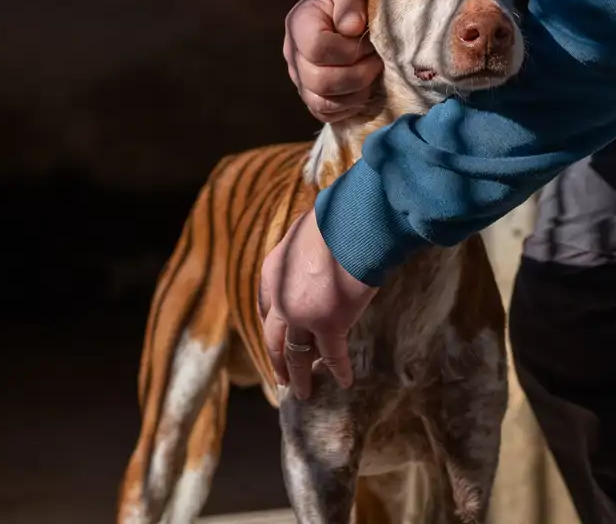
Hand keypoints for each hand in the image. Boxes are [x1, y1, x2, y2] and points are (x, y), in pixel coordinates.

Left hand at [260, 209, 377, 399]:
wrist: (351, 226)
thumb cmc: (334, 221)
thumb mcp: (304, 233)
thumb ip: (303, 250)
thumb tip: (316, 249)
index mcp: (272, 272)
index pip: (264, 306)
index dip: (269, 325)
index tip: (273, 339)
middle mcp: (280, 298)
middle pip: (273, 338)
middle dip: (277, 360)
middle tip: (280, 379)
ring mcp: (302, 315)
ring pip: (295, 354)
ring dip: (299, 376)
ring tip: (303, 393)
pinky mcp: (329, 325)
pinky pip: (333, 355)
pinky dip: (340, 370)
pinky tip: (345, 382)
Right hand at [284, 0, 382, 122]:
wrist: (346, 11)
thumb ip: (351, 0)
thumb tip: (352, 27)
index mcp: (299, 22)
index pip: (317, 48)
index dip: (348, 49)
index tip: (367, 38)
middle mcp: (292, 53)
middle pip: (319, 81)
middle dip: (357, 74)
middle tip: (376, 59)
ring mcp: (299, 78)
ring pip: (322, 102)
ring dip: (356, 93)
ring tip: (372, 73)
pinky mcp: (310, 96)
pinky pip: (325, 114)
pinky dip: (349, 106)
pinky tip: (363, 88)